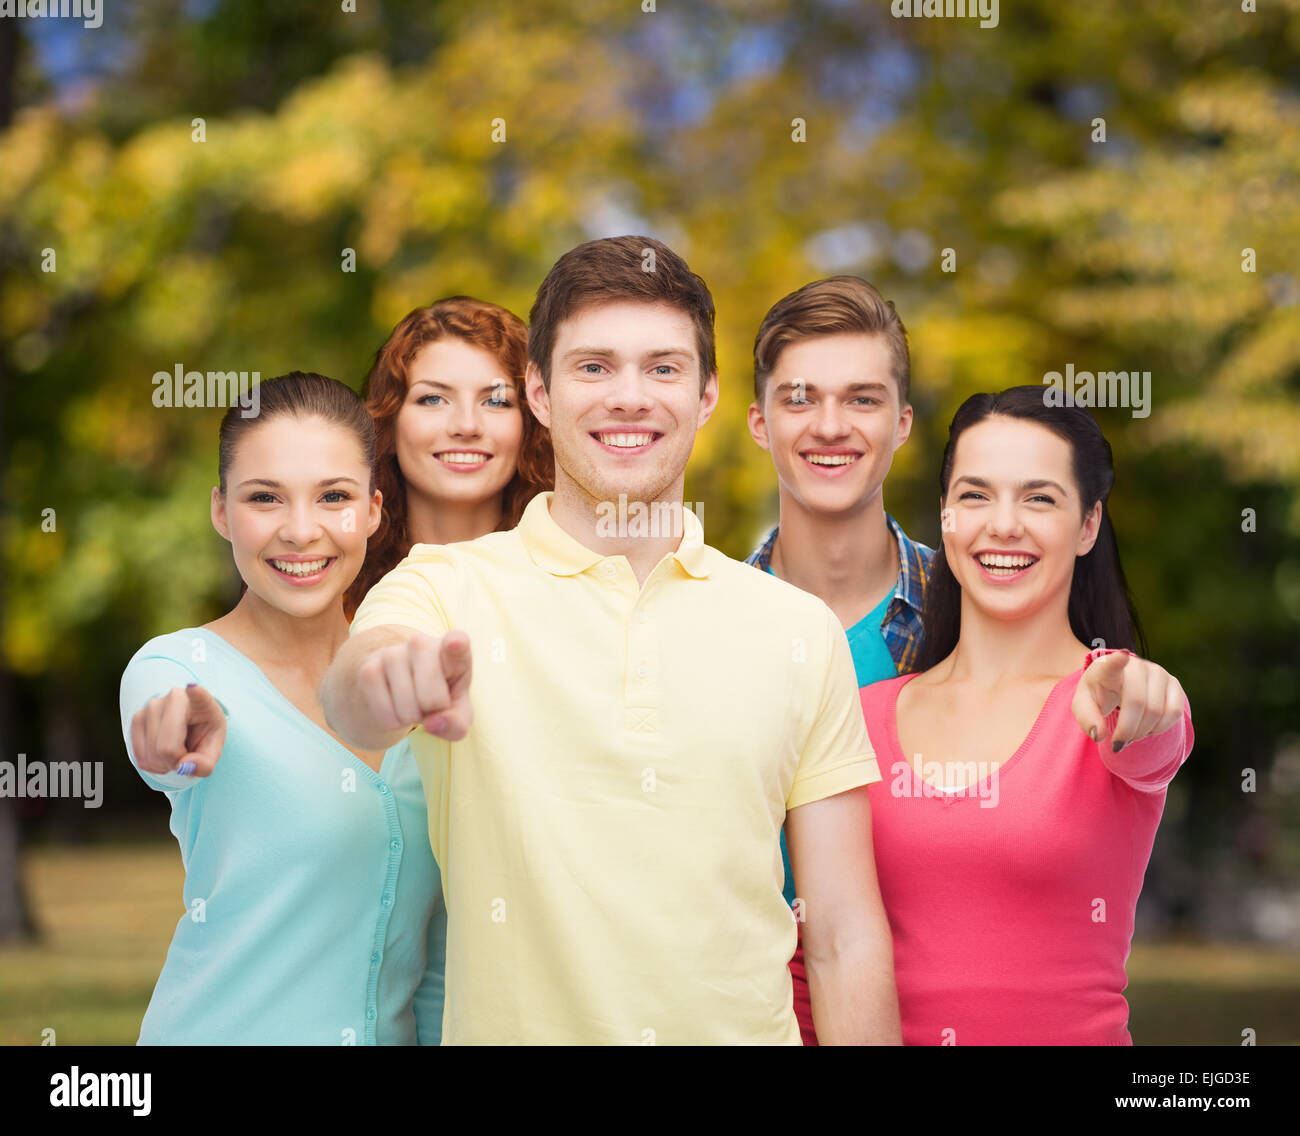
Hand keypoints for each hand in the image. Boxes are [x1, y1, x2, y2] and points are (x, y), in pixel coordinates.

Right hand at [130, 684, 226, 776]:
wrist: (188, 724)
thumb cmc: (202, 734)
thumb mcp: (213, 749)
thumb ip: (205, 764)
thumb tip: (183, 767)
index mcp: (201, 702)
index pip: (198, 695)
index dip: (195, 693)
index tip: (193, 687)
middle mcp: (173, 699)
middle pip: (166, 748)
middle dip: (177, 763)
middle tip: (186, 756)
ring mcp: (151, 706)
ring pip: (151, 755)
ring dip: (165, 765)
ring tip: (176, 751)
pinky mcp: (136, 718)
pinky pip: (140, 758)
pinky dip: (153, 765)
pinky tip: (163, 754)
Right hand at [357, 630, 473, 740]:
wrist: (400, 689)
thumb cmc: (439, 696)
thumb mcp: (457, 712)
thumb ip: (456, 723)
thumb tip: (432, 723)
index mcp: (452, 649)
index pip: (457, 642)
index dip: (456, 645)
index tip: (456, 644)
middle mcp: (421, 643)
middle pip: (432, 697)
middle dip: (433, 712)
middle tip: (431, 702)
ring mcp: (392, 654)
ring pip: (408, 708)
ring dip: (412, 718)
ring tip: (413, 702)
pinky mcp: (369, 669)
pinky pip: (385, 713)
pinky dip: (393, 721)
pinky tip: (396, 706)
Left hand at [1072, 651, 1184, 751]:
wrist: (1116, 687)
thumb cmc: (1098, 696)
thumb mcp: (1084, 706)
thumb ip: (1087, 720)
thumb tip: (1099, 736)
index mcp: (1107, 668)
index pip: (1113, 663)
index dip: (1118, 660)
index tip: (1122, 656)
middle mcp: (1136, 666)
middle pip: (1137, 702)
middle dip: (1127, 730)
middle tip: (1119, 741)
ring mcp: (1158, 672)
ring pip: (1157, 710)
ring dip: (1143, 731)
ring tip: (1131, 734)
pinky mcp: (1173, 683)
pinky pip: (1174, 712)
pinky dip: (1160, 728)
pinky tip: (1148, 728)